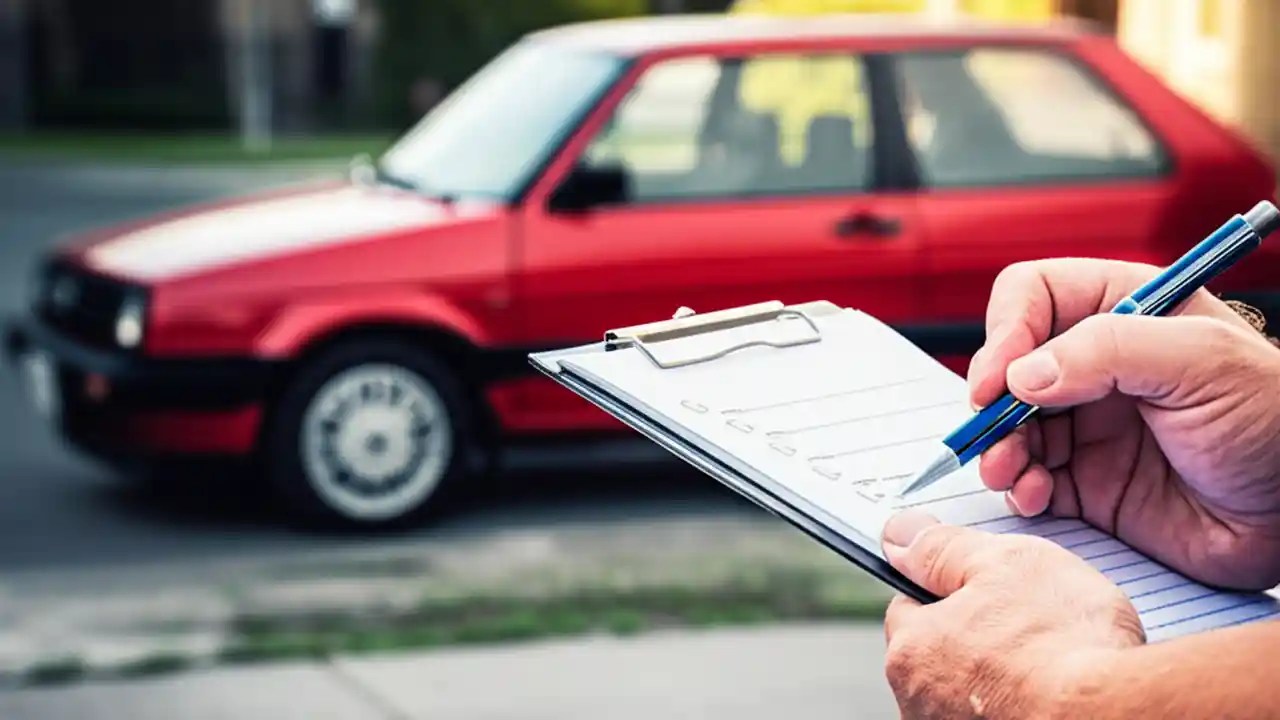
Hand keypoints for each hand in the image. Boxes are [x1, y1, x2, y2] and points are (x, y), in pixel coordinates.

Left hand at [881, 510, 1142, 718]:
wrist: (1117, 715)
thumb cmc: (1065, 644)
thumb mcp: (1004, 562)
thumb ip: (941, 549)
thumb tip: (899, 536)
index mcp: (909, 652)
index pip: (908, 607)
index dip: (950, 591)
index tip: (987, 590)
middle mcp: (919, 704)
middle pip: (937, 654)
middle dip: (973, 637)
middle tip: (1028, 626)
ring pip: (968, 691)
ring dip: (997, 678)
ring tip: (1050, 663)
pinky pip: (1002, 714)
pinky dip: (1021, 706)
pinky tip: (1054, 695)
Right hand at [971, 259, 1279, 588]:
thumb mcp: (1203, 362)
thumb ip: (1108, 351)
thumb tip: (1023, 373)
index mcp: (1126, 312)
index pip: (1035, 296)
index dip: (1006, 330)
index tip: (998, 376)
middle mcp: (1099, 365)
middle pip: (1008, 364)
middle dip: (991, 398)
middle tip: (991, 428)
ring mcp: (1090, 425)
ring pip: (1008, 425)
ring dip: (996, 447)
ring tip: (1007, 469)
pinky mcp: (1088, 483)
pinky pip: (1027, 478)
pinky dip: (1017, 487)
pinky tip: (1035, 495)